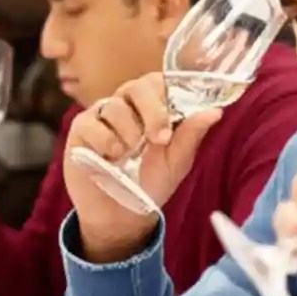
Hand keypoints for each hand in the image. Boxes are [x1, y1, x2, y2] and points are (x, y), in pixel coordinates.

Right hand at [64, 72, 221, 261]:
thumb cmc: (151, 182)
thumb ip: (192, 134)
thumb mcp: (177, 161)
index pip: (159, 81)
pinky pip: (91, 123)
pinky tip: (111, 158)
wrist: (122, 214)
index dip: (168, 95)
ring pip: (115, 106)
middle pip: (137, 86)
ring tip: (130, 156)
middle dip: (152, 112)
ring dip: (129, 133)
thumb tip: (216, 111)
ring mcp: (102, 115)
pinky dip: (105, 142)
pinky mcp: (80, 129)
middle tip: (159, 139)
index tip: (175, 121)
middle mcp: (126, 104)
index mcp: (152, 106)